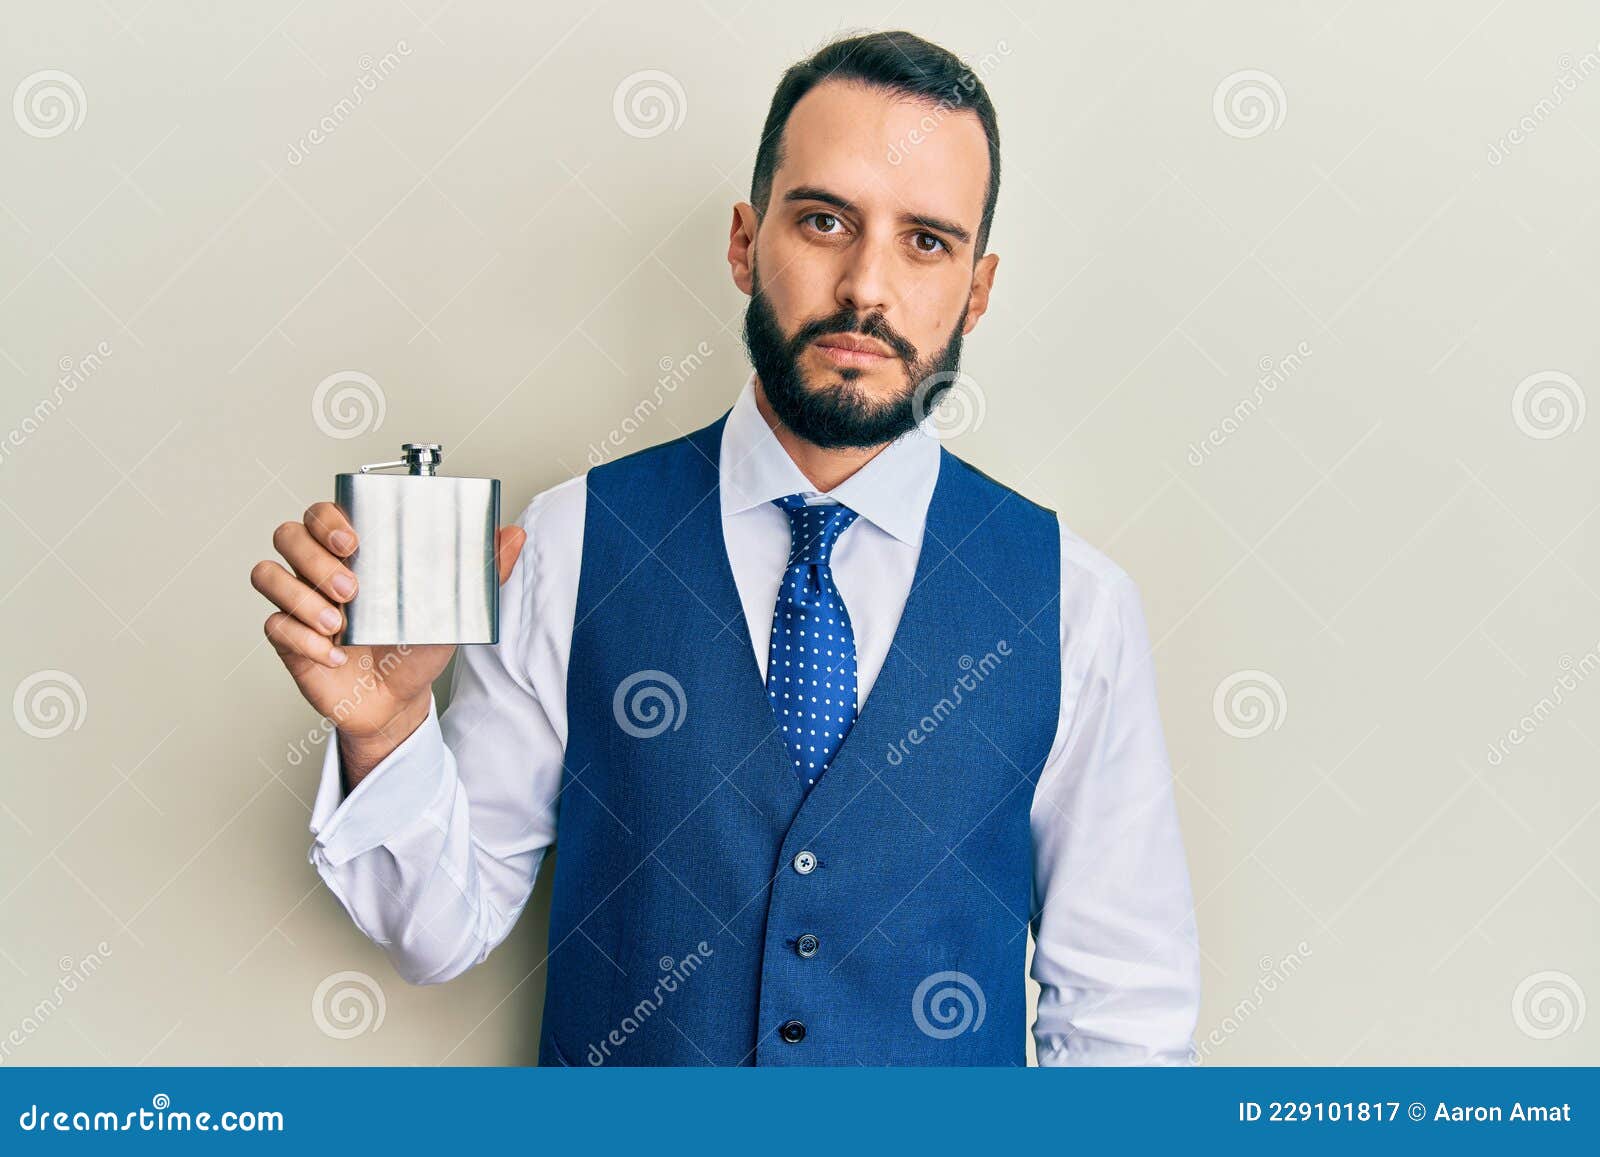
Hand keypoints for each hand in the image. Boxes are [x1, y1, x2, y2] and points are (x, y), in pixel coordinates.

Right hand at [253, 501, 525, 778]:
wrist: (399, 701)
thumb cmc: (418, 646)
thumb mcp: (453, 609)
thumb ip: (482, 571)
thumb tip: (512, 534)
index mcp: (354, 550)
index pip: (322, 512)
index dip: (327, 518)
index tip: (354, 540)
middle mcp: (319, 568)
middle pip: (288, 535)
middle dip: (314, 557)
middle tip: (352, 588)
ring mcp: (298, 601)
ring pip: (268, 574)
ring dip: (300, 595)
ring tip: (339, 622)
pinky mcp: (288, 639)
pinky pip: (274, 626)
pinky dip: (302, 639)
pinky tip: (334, 653)